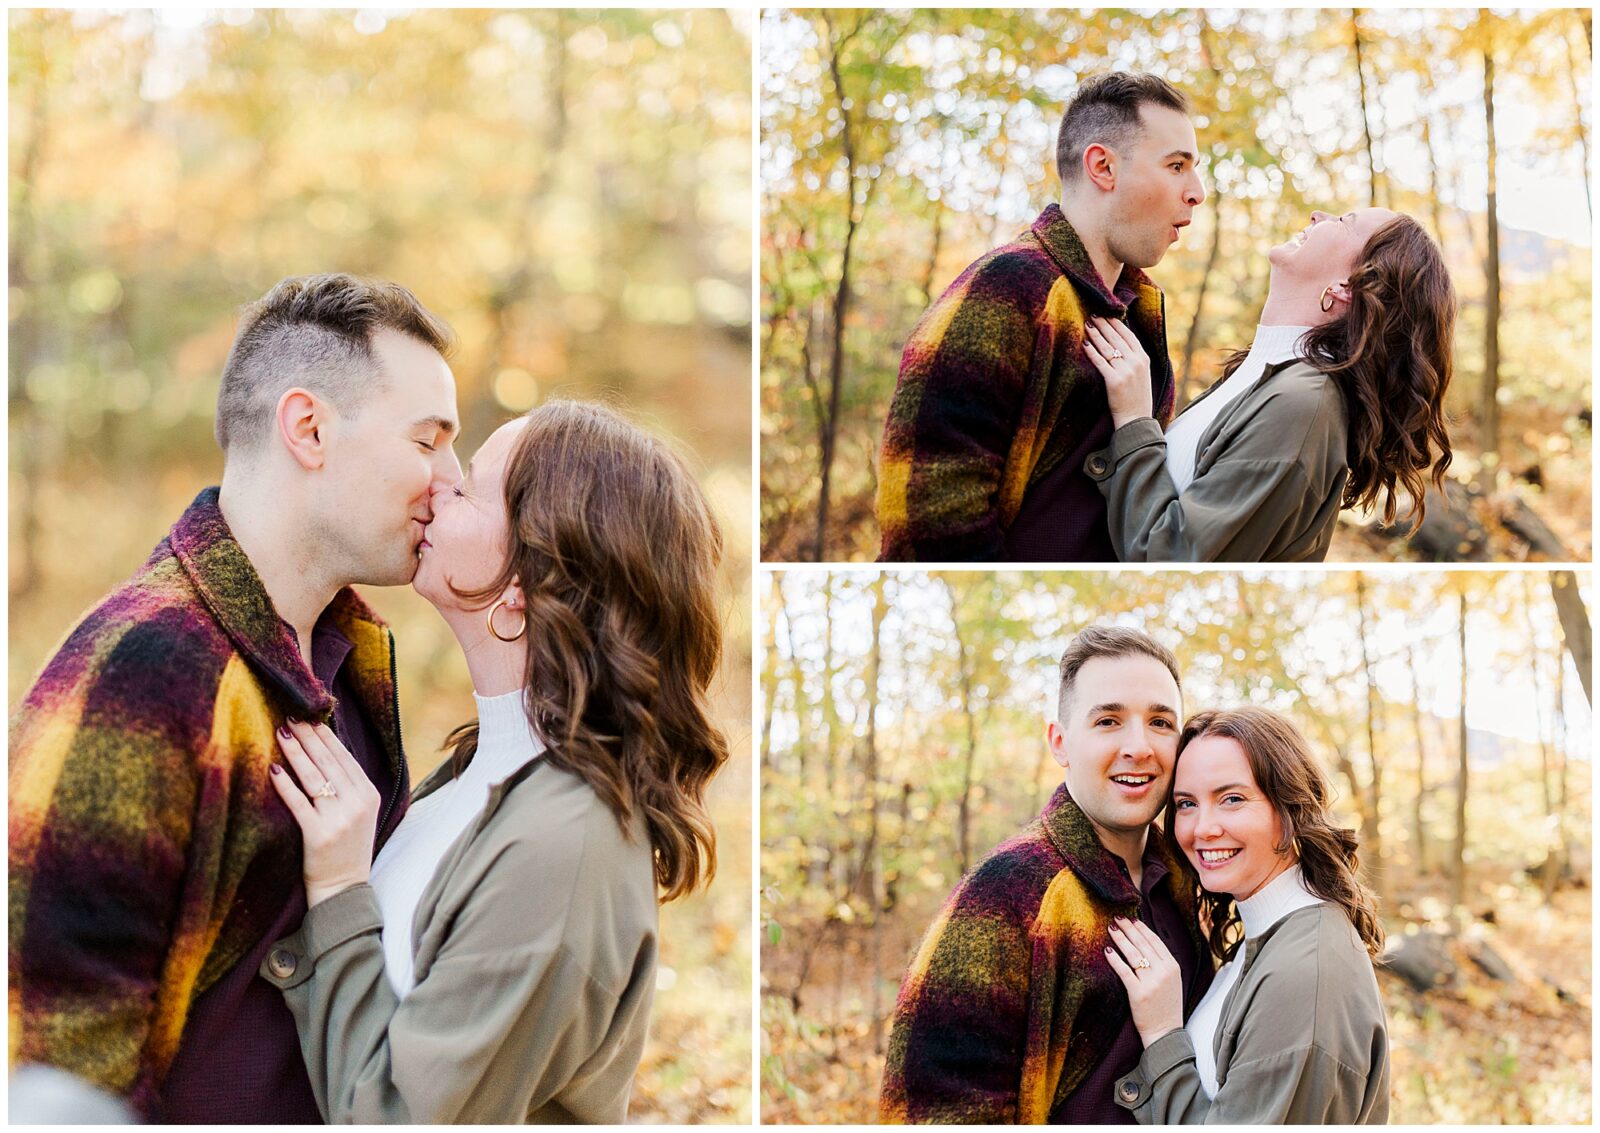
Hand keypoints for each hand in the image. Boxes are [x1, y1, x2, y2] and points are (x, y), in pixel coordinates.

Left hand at [268, 719, 380, 907]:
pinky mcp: (318, 835)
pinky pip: (298, 803)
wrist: (343, 888)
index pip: (345, 757)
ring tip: (281, 734)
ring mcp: (339, 819)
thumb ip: (348, 785)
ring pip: (314, 778)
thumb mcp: (359, 812)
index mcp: (369, 794)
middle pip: (329, 762)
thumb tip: (323, 751)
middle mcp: (357, 804)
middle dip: (308, 737)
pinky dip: (285, 785)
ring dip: (296, 753)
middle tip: (290, 717)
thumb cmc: (347, 847)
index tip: (309, 717)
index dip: (325, 736)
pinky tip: (274, 769)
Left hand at [1084, 317, 1152, 428]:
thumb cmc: (1136, 397)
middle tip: (1093, 315)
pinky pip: (1100, 362)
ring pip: (1108, 348)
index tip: (1106, 314)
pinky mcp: (1114, 381)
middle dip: (1104, 325)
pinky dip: (1092, 352)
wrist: (1136, 419)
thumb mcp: (1142, 374)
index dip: (1116, 323)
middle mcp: (1136, 362)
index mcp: (1144, 358)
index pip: (1128, 335)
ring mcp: (1126, 371)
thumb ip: (1134, 358)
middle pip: (1116, 338)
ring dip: (1096, 334)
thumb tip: (1121, 343)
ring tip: (1087, 325)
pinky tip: (1085, 344)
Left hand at [1104, 916, 1184, 1047]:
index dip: (1142, 928)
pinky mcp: (1138, 993)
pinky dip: (1115, 959)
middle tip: (1117, 918)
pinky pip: (1124, 971)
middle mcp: (1163, 972)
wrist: (1166, 1032)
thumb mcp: (1172, 981)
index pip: (1155, 941)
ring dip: (1121, 939)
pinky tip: (1107, 951)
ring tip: (1111, 929)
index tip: (1132, 918)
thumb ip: (1162, 963)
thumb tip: (1145, 942)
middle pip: (1142, 944)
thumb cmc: (1167, 1006)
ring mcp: (1151, 982)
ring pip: (1133, 954)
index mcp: (1173, 967)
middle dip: (1129, 929)